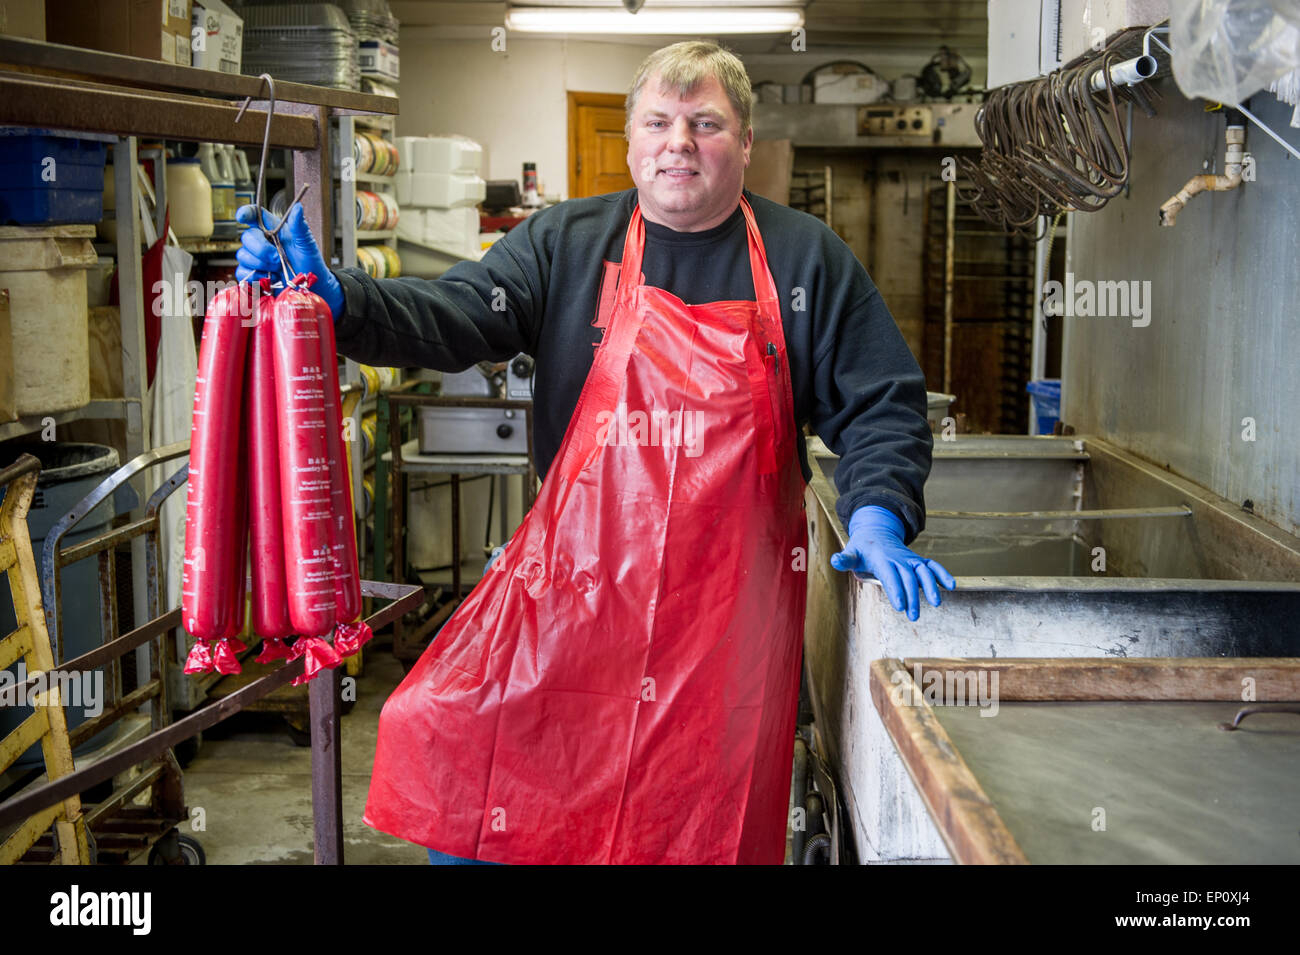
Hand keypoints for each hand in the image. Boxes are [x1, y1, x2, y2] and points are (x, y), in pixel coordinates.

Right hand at [235, 204, 344, 318]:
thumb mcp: (307, 244)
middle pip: (246, 237)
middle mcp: (262, 242)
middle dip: (261, 249)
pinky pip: (242, 273)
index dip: (245, 212)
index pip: (255, 215)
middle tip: (278, 258)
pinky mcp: (253, 275)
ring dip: (261, 264)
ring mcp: (256, 258)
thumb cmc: (310, 262)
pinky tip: (270, 279)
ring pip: (242, 255)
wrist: (313, 286)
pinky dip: (255, 277)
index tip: (242, 217)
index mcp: (273, 229)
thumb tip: (298, 207)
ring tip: (278, 269)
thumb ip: (300, 226)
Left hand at [830, 505, 954, 620]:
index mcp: (881, 558)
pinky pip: (932, 565)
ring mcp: (910, 559)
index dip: (895, 590)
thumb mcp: (851, 553)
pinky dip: (942, 573)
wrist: (876, 532)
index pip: (890, 575)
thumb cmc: (861, 549)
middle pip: (908, 577)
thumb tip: (835, 560)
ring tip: (937, 604)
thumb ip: (844, 559)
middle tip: (913, 616)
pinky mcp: (918, 561)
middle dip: (912, 596)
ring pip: (923, 570)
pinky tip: (951, 586)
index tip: (900, 607)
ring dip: (931, 586)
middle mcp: (898, 558)